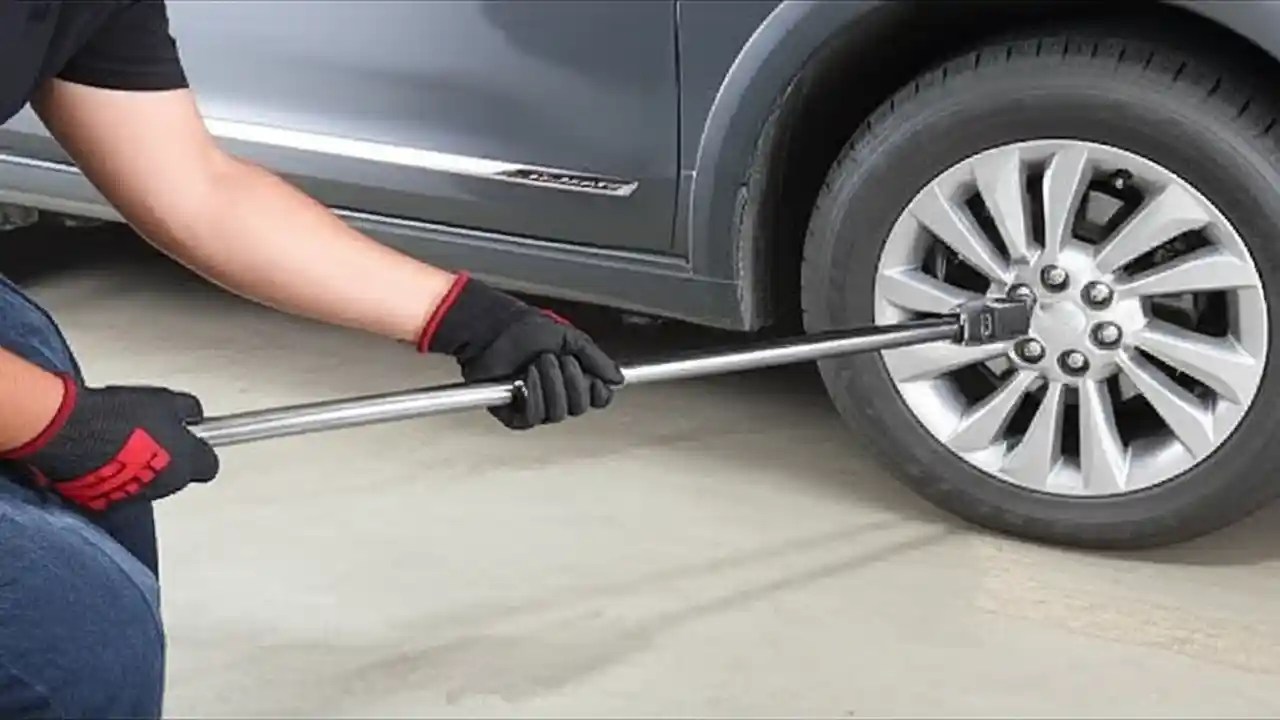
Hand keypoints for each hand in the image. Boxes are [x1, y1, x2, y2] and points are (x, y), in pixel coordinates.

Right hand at [0, 375, 218, 510]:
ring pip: (148, 484)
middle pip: (178, 476)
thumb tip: (194, 413)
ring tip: (122, 443)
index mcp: (185, 461)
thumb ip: (187, 409)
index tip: (194, 439)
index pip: (209, 466)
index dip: (201, 451)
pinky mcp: (106, 502)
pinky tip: (103, 458)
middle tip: (153, 436)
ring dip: (141, 468)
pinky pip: (118, 491)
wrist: (71, 433)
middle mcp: (164, 484)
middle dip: (169, 459)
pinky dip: (115, 478)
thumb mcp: (164, 400)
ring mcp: (135, 496)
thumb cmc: (117, 417)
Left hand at [417, 273, 623, 428]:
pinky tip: (523, 378)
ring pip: (558, 413)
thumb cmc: (523, 329)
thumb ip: (596, 358)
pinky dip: (532, 395)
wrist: (492, 329)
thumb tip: (617, 379)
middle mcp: (558, 394)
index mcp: (574, 377)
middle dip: (569, 380)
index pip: (599, 398)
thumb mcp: (569, 338)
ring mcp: (537, 406)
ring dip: (549, 384)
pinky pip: (533, 417)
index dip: (598, 390)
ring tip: (536, 363)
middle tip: (555, 359)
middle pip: (580, 407)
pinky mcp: (515, 415)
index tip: (591, 375)